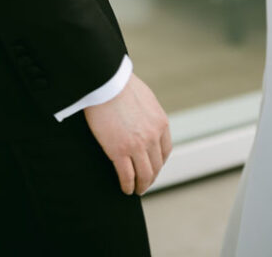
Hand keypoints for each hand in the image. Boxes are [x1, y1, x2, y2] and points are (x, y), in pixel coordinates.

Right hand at [84, 73, 171, 195]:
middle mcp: (152, 137)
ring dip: (141, 186)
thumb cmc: (120, 85)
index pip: (165, 151)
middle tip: (143, 183)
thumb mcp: (145, 98)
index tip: (152, 168)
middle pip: (156, 166)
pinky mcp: (119, 151)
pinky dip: (127, 186)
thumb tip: (146, 121)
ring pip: (144, 175)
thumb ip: (149, 114)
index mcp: (161, 123)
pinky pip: (127, 176)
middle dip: (150, 177)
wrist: (106, 82)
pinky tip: (125, 189)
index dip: (159, 163)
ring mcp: (137, 146)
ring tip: (135, 190)